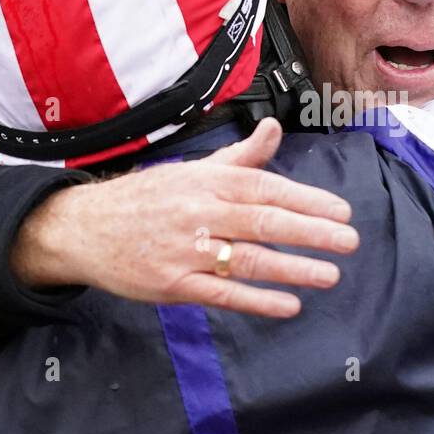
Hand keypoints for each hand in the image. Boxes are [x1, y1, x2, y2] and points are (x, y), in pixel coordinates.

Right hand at [10, 118, 359, 317]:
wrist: (84, 228)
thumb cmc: (148, 198)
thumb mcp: (193, 170)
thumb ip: (240, 157)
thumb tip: (274, 129)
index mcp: (208, 181)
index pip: (267, 188)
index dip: (307, 200)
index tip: (341, 212)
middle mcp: (200, 212)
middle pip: (264, 222)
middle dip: (311, 232)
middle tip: (349, 241)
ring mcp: (186, 250)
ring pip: (247, 259)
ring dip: (292, 268)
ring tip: (329, 275)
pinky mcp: (172, 284)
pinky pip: (222, 293)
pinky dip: (257, 300)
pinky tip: (289, 304)